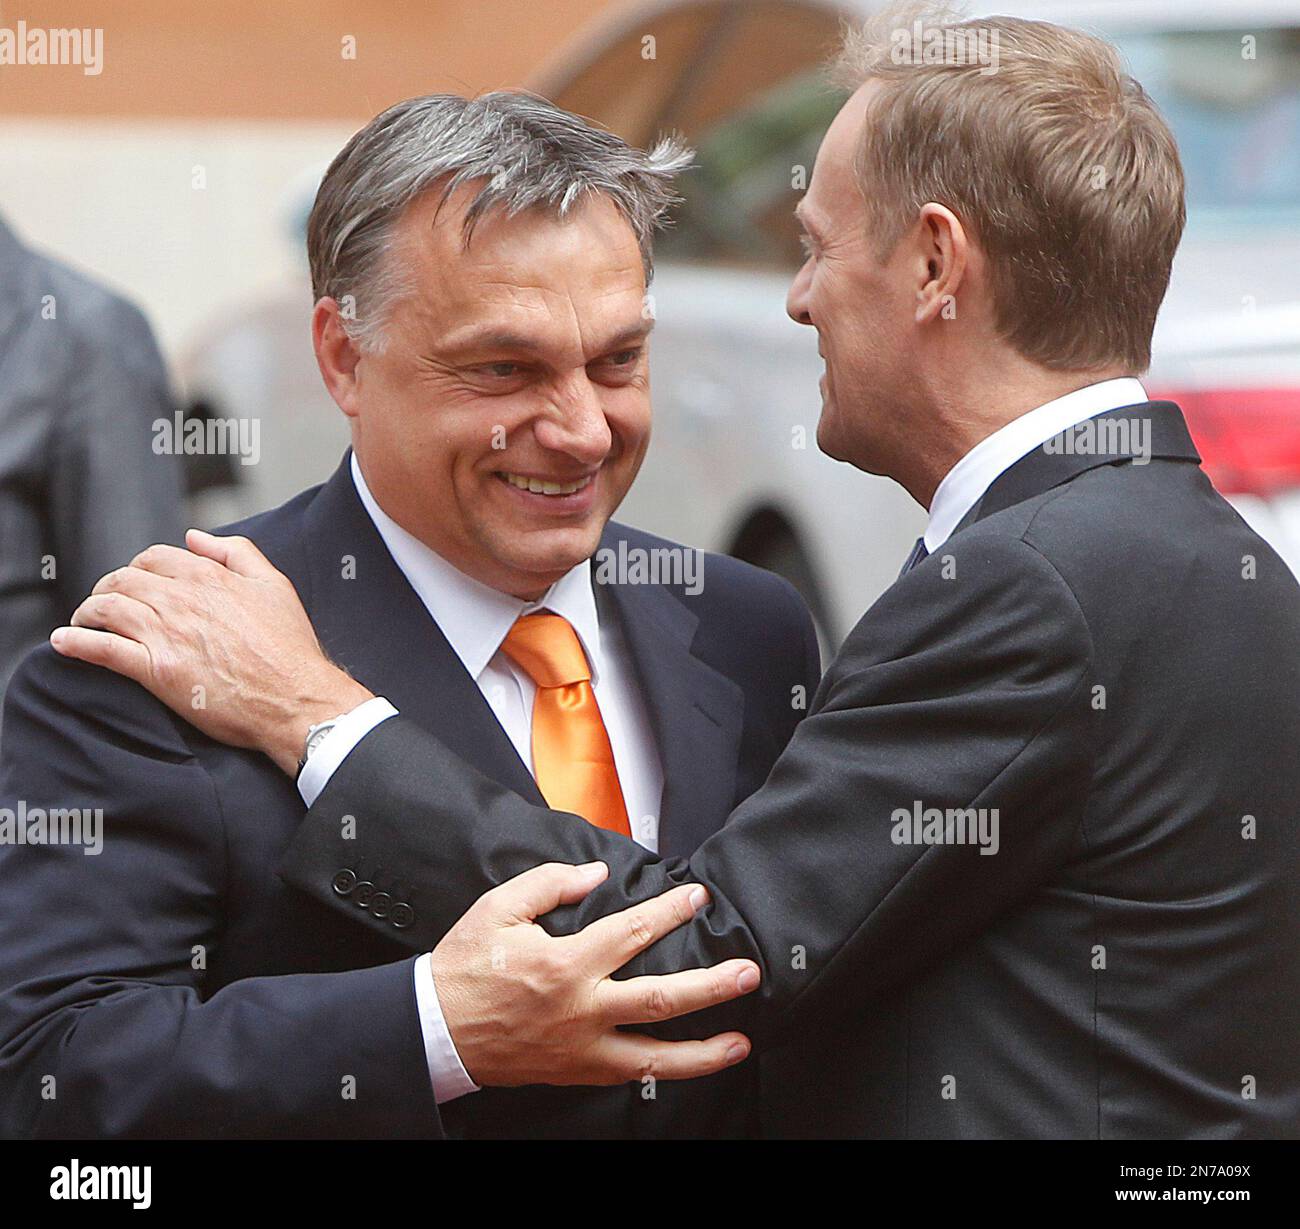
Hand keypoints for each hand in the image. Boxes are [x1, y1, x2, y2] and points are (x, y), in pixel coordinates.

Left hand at [50, 529, 371, 774]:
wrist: (295, 698)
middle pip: (123, 580)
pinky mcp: (157, 672)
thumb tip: (195, 537)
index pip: (154, 558)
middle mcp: (182, 601)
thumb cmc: (290, 647)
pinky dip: (78, 643)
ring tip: (84, 620)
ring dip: (88, 611)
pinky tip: (66, 641)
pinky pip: (104, 650)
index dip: (139, 567)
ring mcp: (167, 635)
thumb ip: (237, 551)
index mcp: (209, 577)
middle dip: (107, 587)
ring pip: (107, 608)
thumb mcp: (276, 585)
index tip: (137, 582)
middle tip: (104, 602)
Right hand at [430, 861, 759, 1086]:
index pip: (634, 932)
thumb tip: (595, 875)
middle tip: (747, 973)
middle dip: (712, 987)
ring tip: (739, 1042)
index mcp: (565, 964)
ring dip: (703, 1052)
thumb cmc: (465, 968)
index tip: (697, 898)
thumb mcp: (498, 908)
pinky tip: (688, 1064)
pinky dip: (663, 1072)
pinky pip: (629, 1075)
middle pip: (662, 999)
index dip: (671, 911)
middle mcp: (582, 1009)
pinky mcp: (576, 1071)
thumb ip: (550, 884)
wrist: (436, 1030)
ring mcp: (582, 1048)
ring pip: (654, 1056)